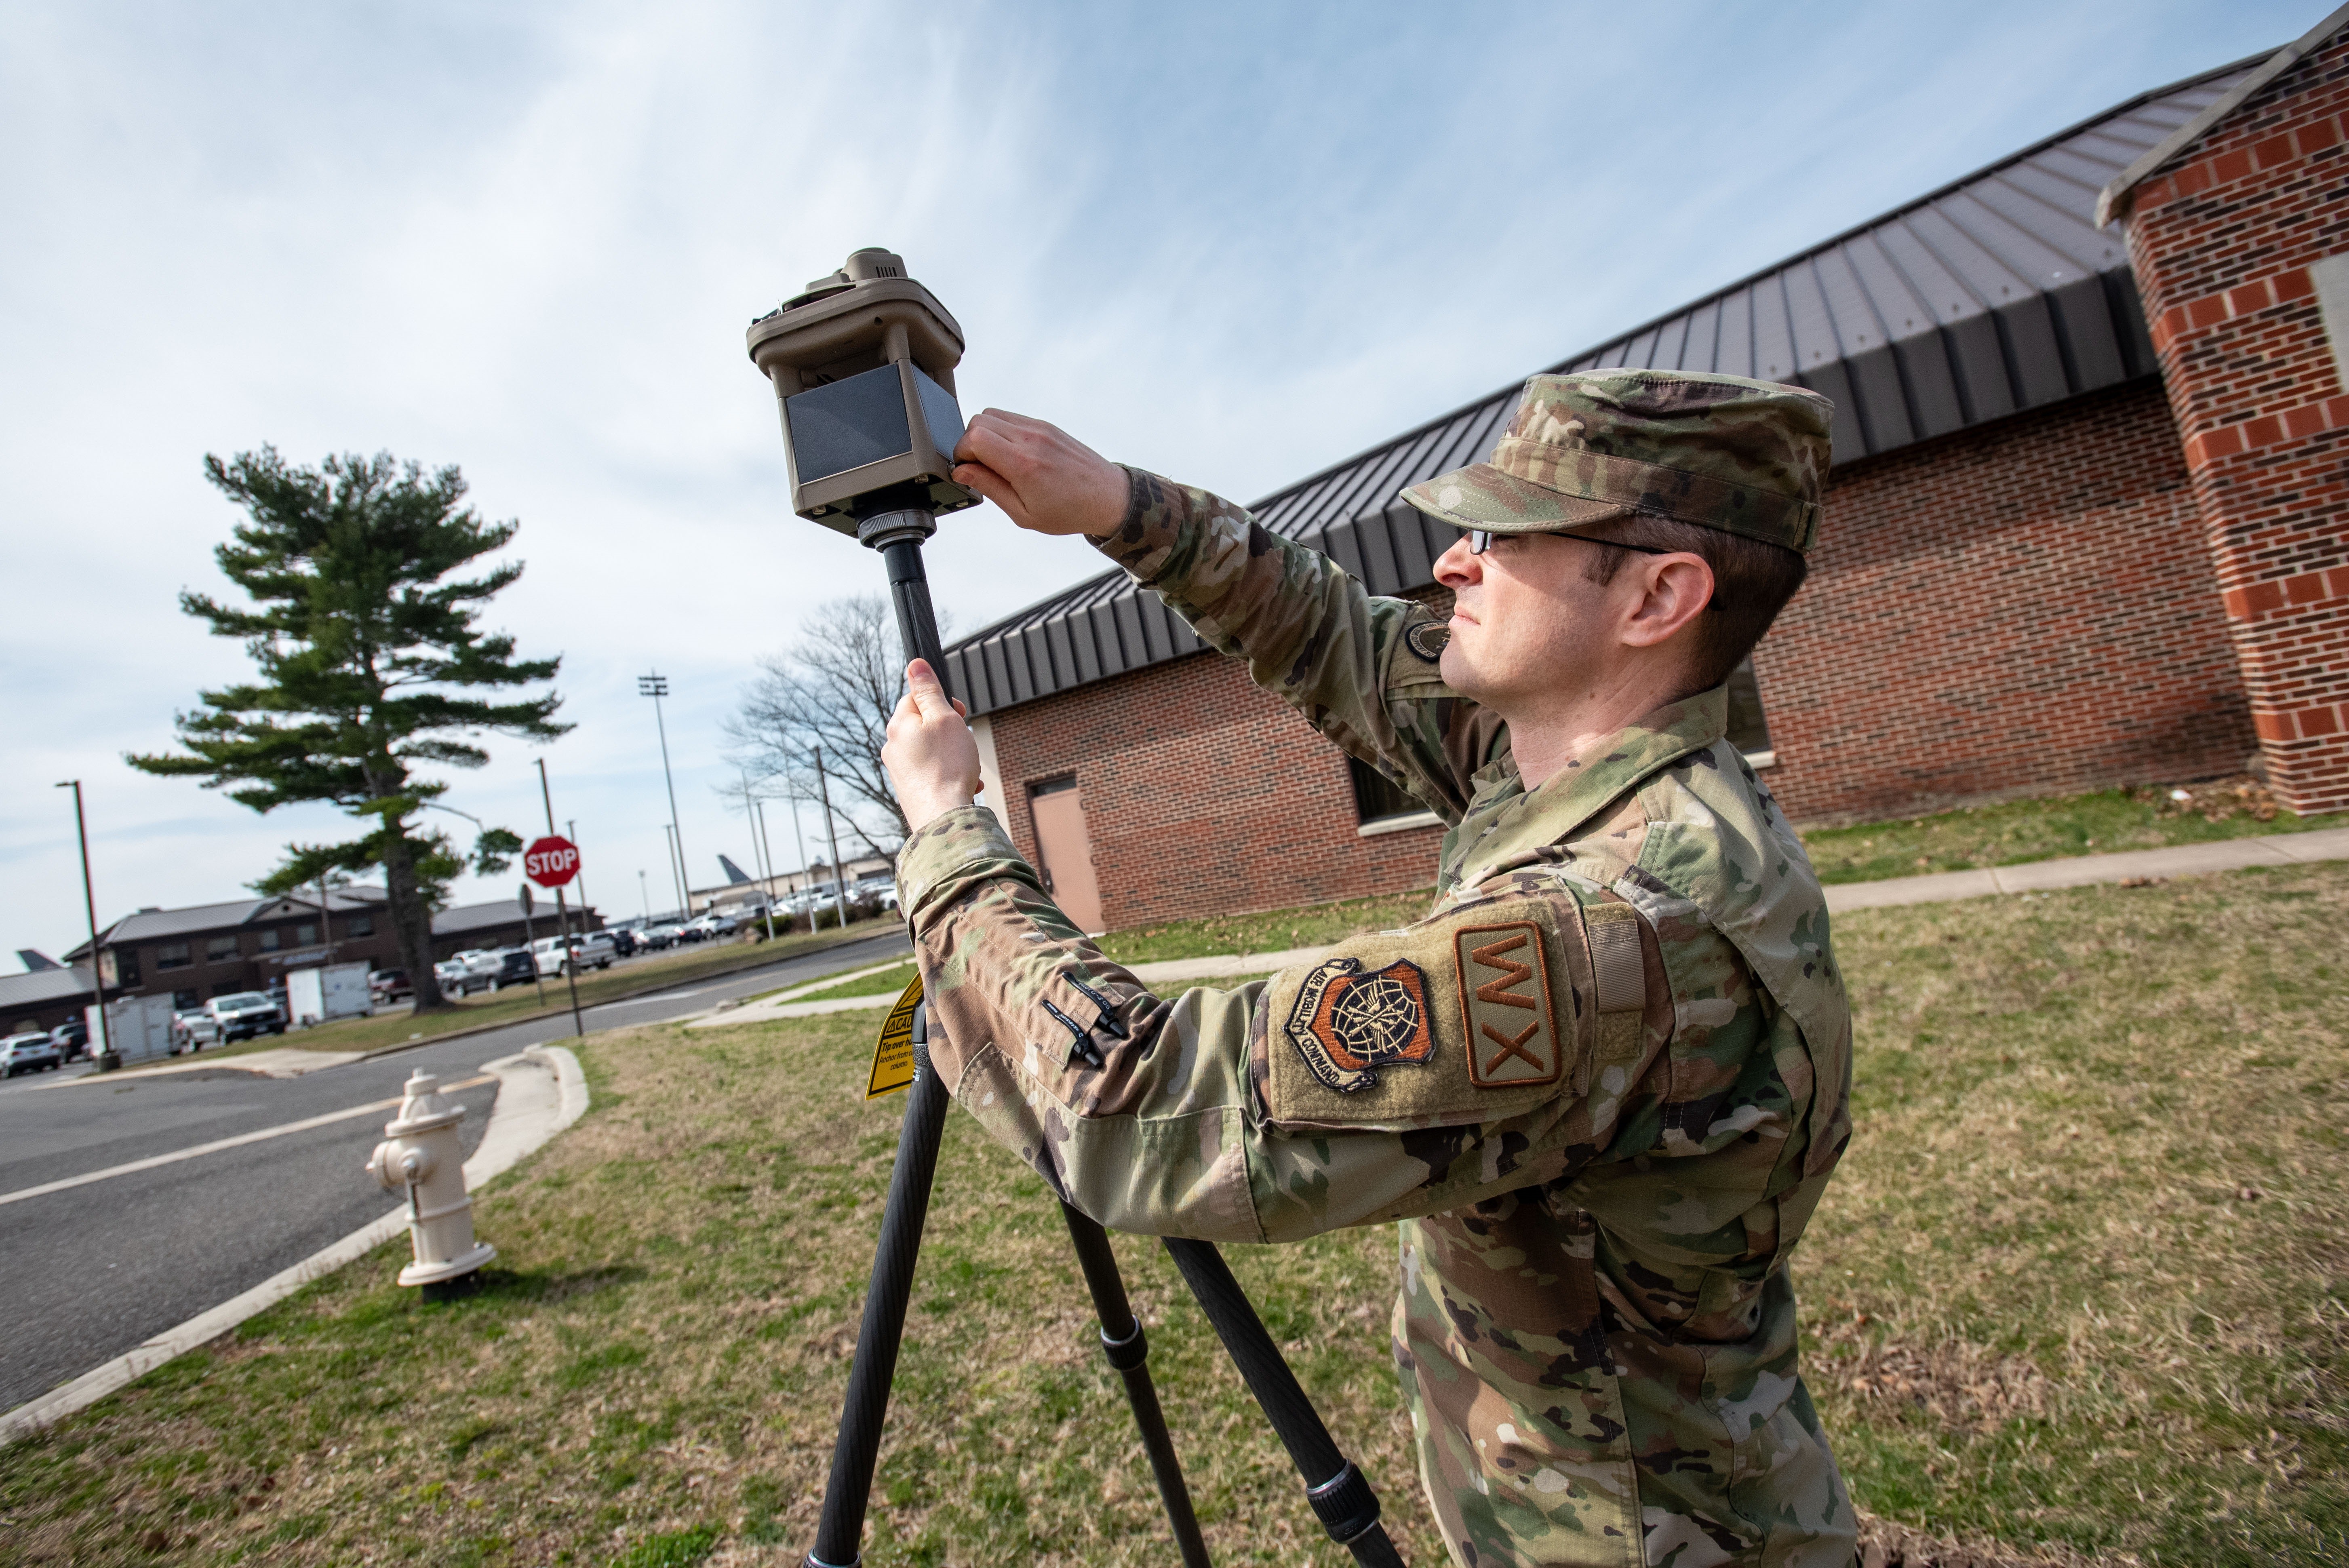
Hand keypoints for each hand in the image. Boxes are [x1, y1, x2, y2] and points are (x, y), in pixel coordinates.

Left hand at [883, 659, 982, 830]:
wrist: (943, 818)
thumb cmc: (947, 766)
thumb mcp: (943, 717)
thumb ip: (928, 690)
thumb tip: (914, 663)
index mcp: (898, 725)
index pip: (916, 697)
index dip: (942, 702)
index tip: (959, 714)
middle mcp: (892, 746)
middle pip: (926, 724)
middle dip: (951, 731)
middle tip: (964, 742)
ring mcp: (899, 770)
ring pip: (933, 750)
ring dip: (954, 754)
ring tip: (967, 767)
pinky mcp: (910, 789)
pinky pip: (934, 772)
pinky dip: (951, 774)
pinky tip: (966, 784)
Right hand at [952, 410, 1127, 535]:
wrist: (1107, 497)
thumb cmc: (1070, 511)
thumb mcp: (1023, 513)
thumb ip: (990, 488)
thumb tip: (962, 471)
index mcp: (1023, 464)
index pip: (974, 438)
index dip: (961, 454)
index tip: (966, 471)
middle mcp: (1031, 439)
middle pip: (978, 421)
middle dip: (969, 444)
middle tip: (979, 467)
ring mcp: (1039, 428)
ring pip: (992, 415)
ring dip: (984, 435)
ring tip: (996, 461)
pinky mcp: (1045, 425)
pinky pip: (1011, 418)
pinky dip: (1001, 432)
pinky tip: (1011, 454)